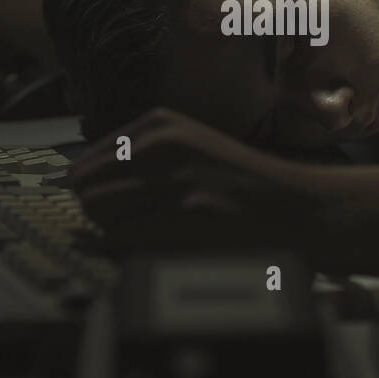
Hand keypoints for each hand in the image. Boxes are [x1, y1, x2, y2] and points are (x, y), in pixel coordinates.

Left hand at [68, 107, 326, 249]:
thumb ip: (137, 157)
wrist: (301, 207)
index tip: (112, 212)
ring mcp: (175, 178)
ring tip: (158, 237)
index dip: (94, 195)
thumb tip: (78, 185)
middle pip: (85, 190)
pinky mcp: (188, 215)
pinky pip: (129, 242)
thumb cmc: (242, 184)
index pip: (84, 164)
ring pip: (102, 218)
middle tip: (138, 228)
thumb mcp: (188, 146)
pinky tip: (170, 248)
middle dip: (101, 216)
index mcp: (158, 124)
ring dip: (119, 236)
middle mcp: (162, 144)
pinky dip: (138, 253)